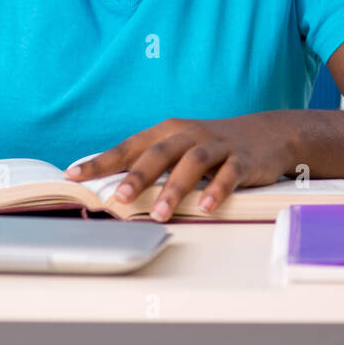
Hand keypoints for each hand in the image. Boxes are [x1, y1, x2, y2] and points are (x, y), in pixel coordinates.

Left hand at [64, 116, 295, 220]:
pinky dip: (217, 190)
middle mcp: (190, 135)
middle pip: (159, 153)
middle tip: (119, 199)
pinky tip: (206, 207)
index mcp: (168, 132)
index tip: (74, 176)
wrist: (269, 133)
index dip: (102, 161)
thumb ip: (151, 163)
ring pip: (192, 163)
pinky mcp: (243, 159)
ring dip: (174, 188)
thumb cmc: (214, 145)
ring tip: (160, 213)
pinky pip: (229, 174)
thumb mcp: (181, 147)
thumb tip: (110, 187)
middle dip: (137, 176)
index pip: (129, 147)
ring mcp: (217, 145)